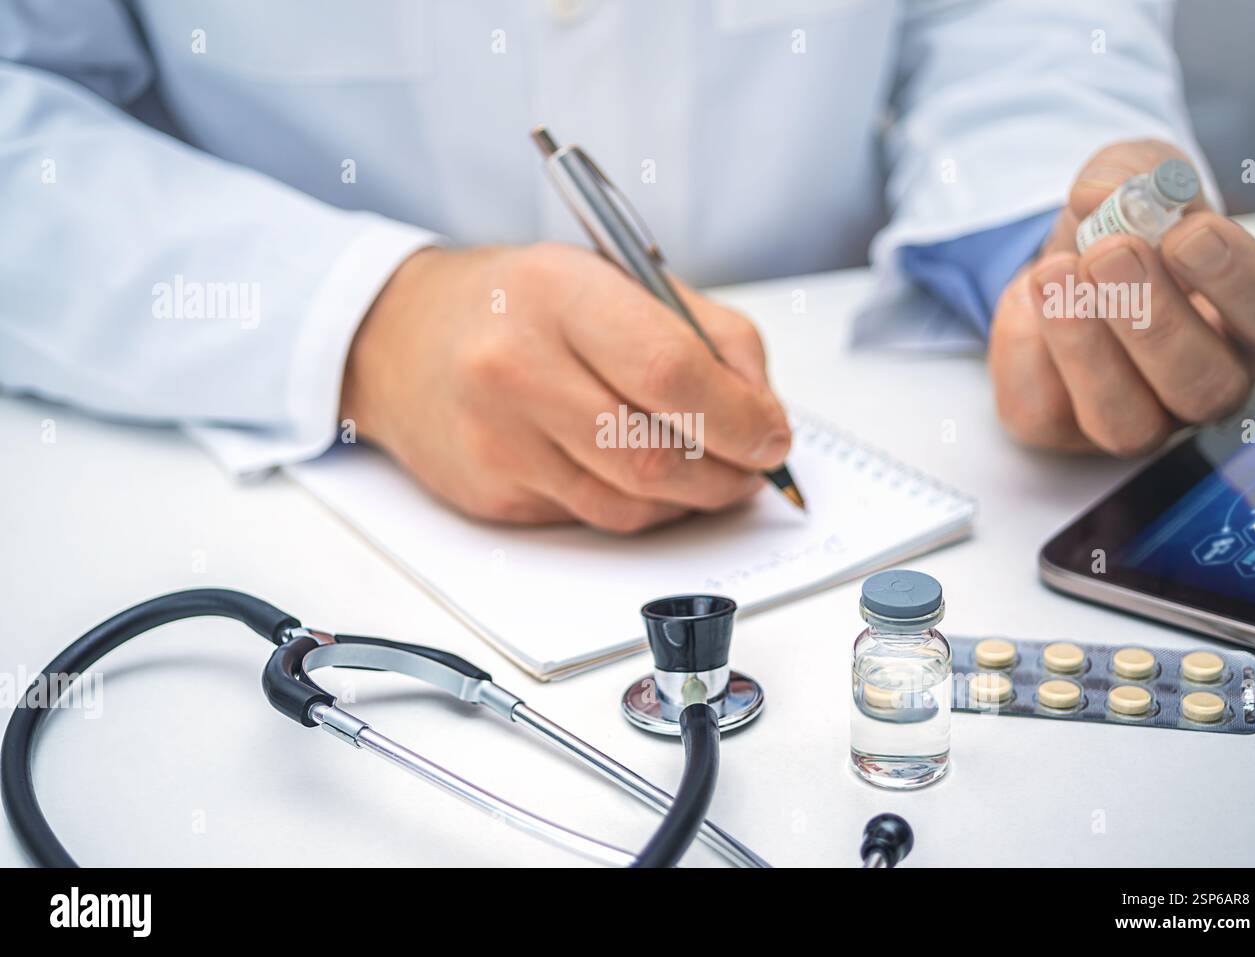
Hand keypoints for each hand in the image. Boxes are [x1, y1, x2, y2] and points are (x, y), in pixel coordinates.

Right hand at [340, 242, 791, 531]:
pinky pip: (593, 518)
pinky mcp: (490, 494)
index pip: (671, 371)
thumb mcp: (615, 276)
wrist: (401, 338)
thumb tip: (763, 412)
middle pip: (654, 454)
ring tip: (710, 471)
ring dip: (691, 498)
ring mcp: (497, 439)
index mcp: (560, 293)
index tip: (773, 435)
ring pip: (630, 502)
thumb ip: (706, 333)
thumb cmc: (521, 303)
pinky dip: (639, 506)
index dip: (740, 417)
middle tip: (754, 466)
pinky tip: (645, 476)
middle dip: (728, 473)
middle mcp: (516, 367)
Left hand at [989, 139, 1254, 454]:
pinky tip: (1025, 300)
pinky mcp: (1064, 431)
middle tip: (1109, 253)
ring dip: (1085, 348)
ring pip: (1128, 423)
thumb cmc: (1116, 229)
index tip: (1189, 233)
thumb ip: (1126, 174)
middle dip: (1153, 318)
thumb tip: (1100, 193)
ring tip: (1053, 272)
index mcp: (1247, 319)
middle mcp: (1204, 381)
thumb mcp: (1126, 181)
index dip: (1238, 278)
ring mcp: (1138, 418)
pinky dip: (1026, 350)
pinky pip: (1046, 411)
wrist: (1054, 268)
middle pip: (1205, 386)